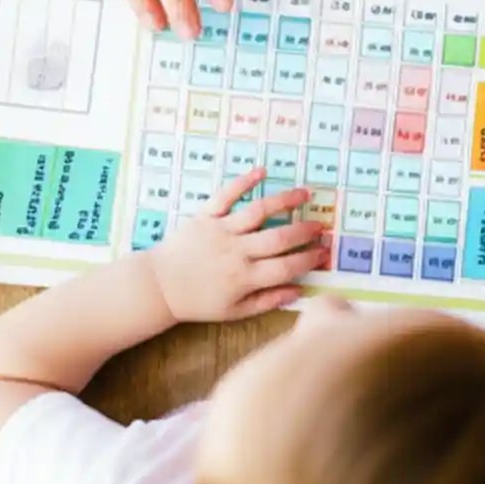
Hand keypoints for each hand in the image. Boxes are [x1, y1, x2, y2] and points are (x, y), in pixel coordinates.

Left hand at [145, 168, 327, 321]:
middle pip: (279, 238)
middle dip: (304, 231)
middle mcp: (237, 252)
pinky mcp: (205, 216)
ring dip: (284, 201)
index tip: (324, 252)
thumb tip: (299, 290)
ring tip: (305, 195)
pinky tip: (261, 171)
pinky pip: (226, 196)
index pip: (287, 267)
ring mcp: (221, 231)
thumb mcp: (235, 311)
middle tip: (322, 226)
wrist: (160, 286)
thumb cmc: (199, 302)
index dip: (309, 259)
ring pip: (259, 212)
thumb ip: (268, 301)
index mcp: (245, 278)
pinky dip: (243, 182)